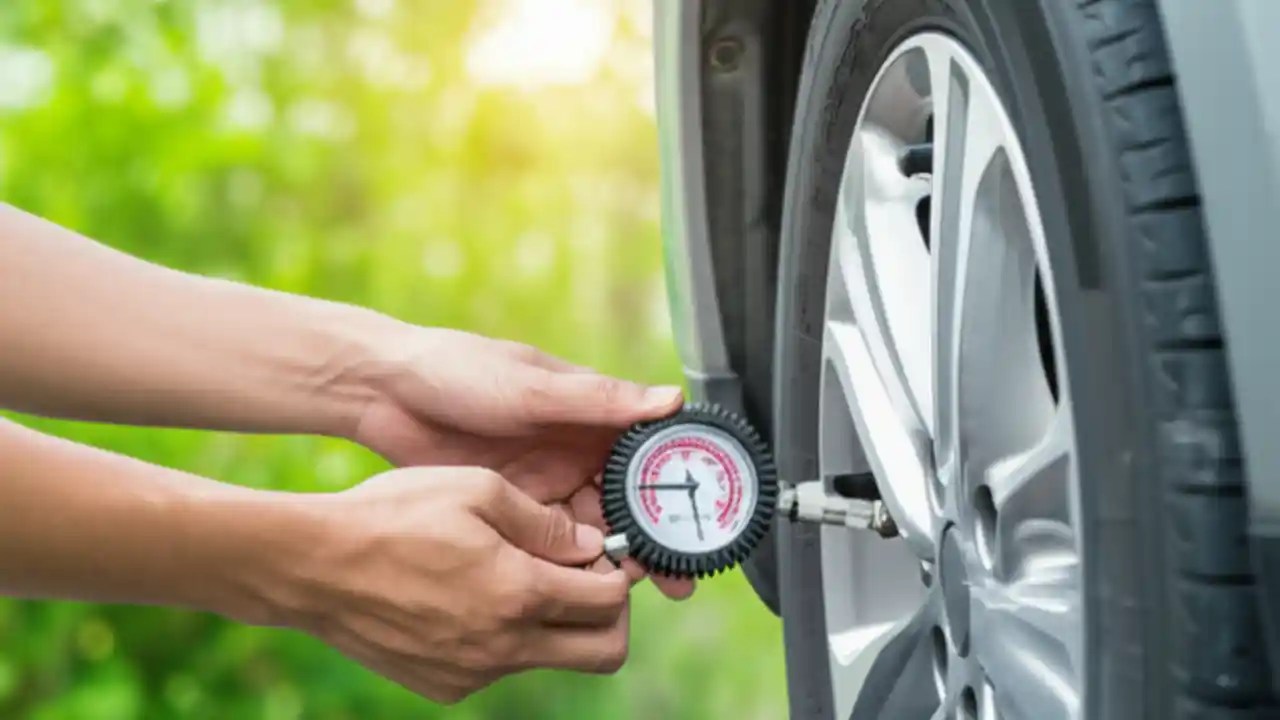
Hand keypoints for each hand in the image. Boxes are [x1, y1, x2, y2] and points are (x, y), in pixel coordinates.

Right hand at [294, 467, 630, 703]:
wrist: (312, 568)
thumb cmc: (394, 514)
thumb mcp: (477, 490)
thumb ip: (545, 523)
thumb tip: (591, 547)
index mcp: (520, 593)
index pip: (610, 602)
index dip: (616, 573)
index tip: (599, 553)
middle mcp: (504, 645)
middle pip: (603, 652)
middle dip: (609, 616)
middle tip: (582, 580)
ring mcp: (474, 673)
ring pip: (549, 659)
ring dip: (553, 624)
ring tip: (514, 577)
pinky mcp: (445, 687)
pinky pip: (500, 667)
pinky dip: (505, 638)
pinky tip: (470, 597)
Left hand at [351, 328, 693, 598]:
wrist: (384, 392)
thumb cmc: (458, 370)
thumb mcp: (532, 386)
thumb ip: (598, 401)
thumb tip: (672, 400)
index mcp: (589, 414)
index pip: (647, 456)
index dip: (674, 491)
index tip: (697, 527)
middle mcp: (574, 450)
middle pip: (627, 502)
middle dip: (652, 540)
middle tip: (675, 580)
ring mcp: (543, 481)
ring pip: (591, 529)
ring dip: (611, 559)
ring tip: (627, 591)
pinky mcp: (511, 508)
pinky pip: (549, 543)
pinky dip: (566, 566)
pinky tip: (579, 590)